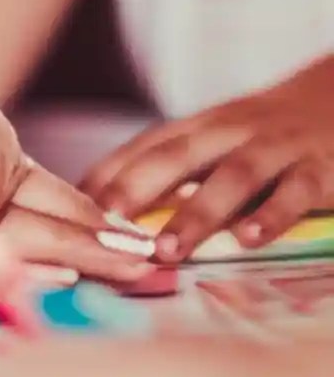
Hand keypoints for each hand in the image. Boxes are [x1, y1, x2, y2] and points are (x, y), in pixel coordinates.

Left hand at [82, 56, 333, 260]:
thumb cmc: (268, 134)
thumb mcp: (218, 141)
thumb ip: (173, 174)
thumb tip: (109, 214)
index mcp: (199, 127)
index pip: (141, 149)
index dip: (104, 178)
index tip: (68, 212)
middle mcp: (230, 132)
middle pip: (175, 157)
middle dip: (134, 191)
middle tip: (102, 227)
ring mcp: (276, 148)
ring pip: (231, 177)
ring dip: (195, 213)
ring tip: (165, 249)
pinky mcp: (321, 169)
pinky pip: (295, 191)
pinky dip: (270, 215)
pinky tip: (247, 240)